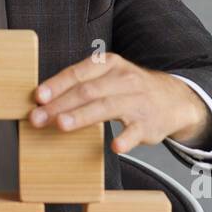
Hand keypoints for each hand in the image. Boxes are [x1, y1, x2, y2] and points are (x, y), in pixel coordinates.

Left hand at [27, 53, 211, 154]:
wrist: (174, 100)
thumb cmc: (129, 90)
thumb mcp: (108, 77)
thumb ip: (80, 85)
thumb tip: (42, 101)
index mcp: (109, 65)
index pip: (78, 73)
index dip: (56, 85)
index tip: (37, 97)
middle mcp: (123, 79)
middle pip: (87, 91)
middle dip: (59, 105)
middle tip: (37, 118)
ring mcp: (137, 101)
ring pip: (106, 107)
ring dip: (82, 116)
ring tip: (61, 125)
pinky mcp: (149, 123)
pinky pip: (135, 131)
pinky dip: (125, 138)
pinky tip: (114, 147)